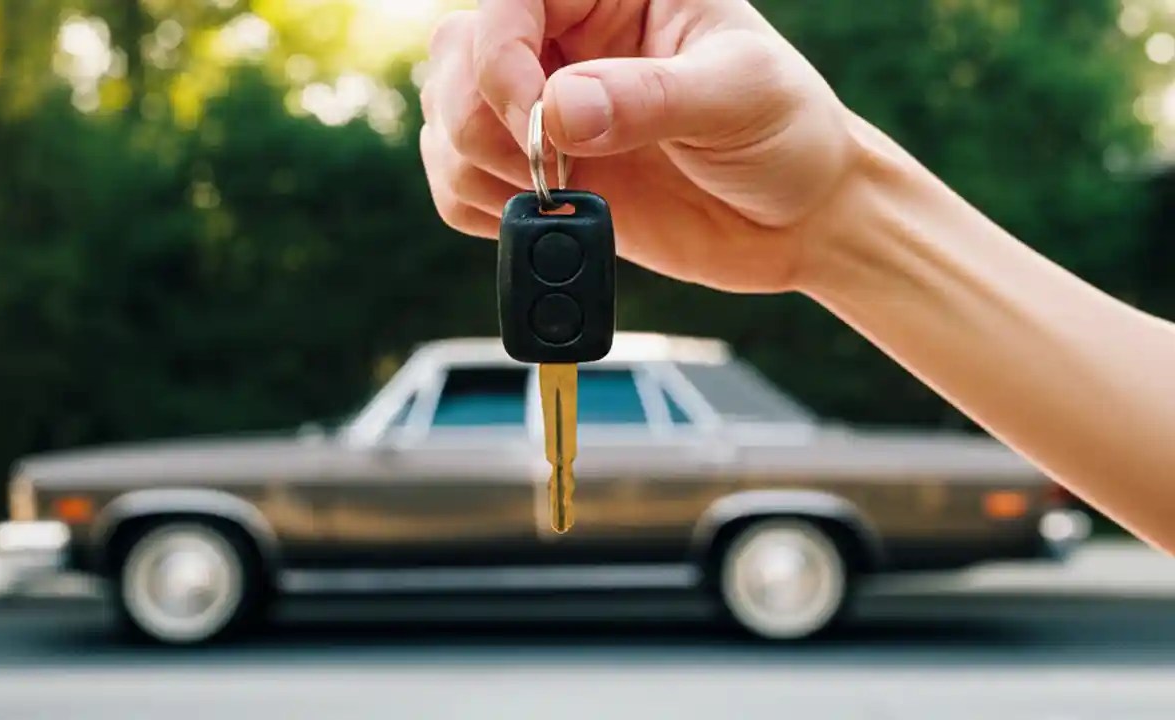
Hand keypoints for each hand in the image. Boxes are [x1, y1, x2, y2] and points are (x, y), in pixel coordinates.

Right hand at [419, 0, 861, 291]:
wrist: (798, 215)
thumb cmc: (785, 130)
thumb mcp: (739, 95)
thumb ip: (652, 97)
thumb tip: (561, 112)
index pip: (509, 0)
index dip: (501, 57)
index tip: (541, 123)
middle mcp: (561, 44)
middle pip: (455, 59)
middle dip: (487, 122)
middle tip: (558, 167)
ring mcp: (542, 112)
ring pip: (445, 126)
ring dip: (487, 172)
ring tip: (568, 191)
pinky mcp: (534, 177)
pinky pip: (459, 188)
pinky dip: (490, 213)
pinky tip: (554, 215)